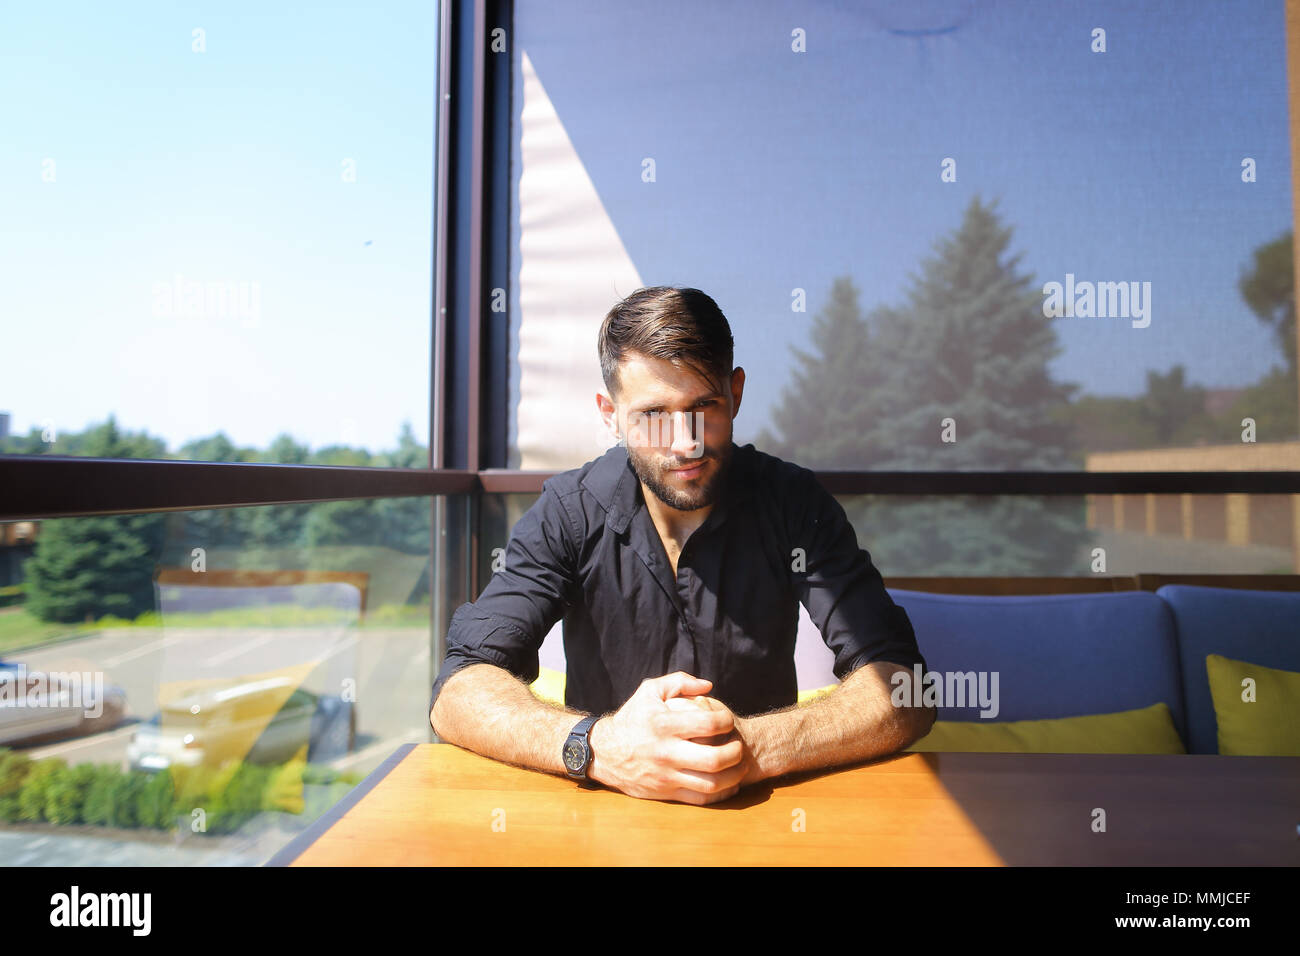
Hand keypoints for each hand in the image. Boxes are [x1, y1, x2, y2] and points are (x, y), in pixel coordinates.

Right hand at [588, 672, 747, 804]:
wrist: (605, 752)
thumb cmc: (633, 718)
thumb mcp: (650, 691)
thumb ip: (680, 681)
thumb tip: (709, 686)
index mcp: (664, 724)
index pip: (708, 724)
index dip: (726, 721)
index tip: (728, 721)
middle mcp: (666, 752)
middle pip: (714, 759)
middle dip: (735, 752)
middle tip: (739, 746)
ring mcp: (666, 775)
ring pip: (711, 784)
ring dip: (733, 776)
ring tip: (739, 765)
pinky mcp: (666, 793)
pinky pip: (701, 799)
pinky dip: (721, 793)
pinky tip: (728, 782)